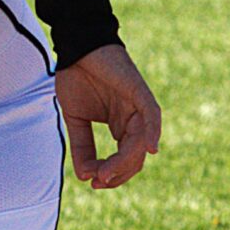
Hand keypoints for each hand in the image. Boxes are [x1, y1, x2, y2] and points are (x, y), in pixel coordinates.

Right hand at [54, 43, 158, 188]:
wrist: (76, 48)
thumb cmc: (77, 78)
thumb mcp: (75, 120)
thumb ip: (82, 146)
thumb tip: (85, 176)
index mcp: (122, 127)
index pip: (125, 161)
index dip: (111, 175)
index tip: (93, 182)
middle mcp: (134, 120)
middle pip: (135, 158)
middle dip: (117, 173)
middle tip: (98, 180)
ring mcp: (138, 107)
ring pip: (141, 142)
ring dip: (125, 162)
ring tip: (106, 173)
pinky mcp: (140, 92)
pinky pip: (153, 116)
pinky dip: (153, 133)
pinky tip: (149, 149)